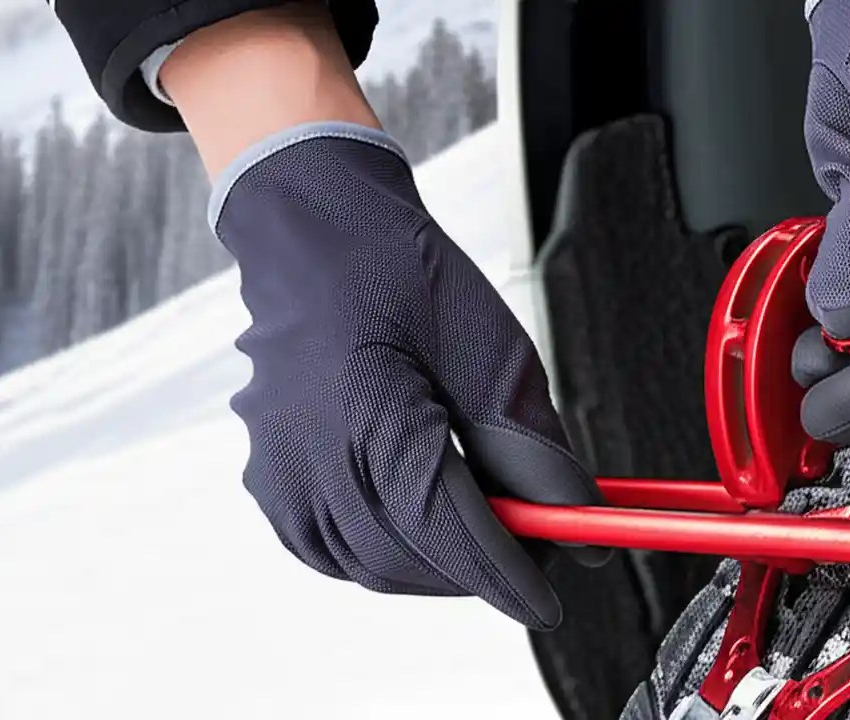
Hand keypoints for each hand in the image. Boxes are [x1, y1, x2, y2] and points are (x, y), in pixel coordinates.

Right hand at [216, 124, 607, 628]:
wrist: (314, 238)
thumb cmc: (398, 275)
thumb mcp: (494, 353)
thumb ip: (536, 453)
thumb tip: (579, 523)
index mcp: (371, 418)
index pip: (452, 534)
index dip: (508, 578)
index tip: (549, 602)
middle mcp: (311, 458)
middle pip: (415, 561)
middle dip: (481, 568)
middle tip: (534, 543)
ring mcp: (281, 475)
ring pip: (374, 568)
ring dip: (436, 565)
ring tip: (481, 522)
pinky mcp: (270, 482)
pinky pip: (333, 553)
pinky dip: (386, 554)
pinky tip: (419, 521)